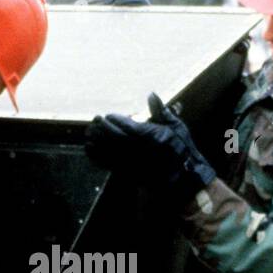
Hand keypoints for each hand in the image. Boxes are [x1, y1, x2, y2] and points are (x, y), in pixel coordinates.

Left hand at [85, 93, 216, 205]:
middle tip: (96, 120)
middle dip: (104, 129)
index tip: (108, 115)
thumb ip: (161, 112)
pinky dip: (97, 157)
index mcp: (156, 138)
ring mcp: (137, 165)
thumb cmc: (181, 149)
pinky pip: (110, 165)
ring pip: (112, 152)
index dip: (117, 121)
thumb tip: (151, 95)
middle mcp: (145, 152)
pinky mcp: (130, 175)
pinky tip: (88, 148)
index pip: (131, 127)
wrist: (184, 178)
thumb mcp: (176, 127)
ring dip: (98, 141)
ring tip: (89, 131)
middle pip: (118, 138)